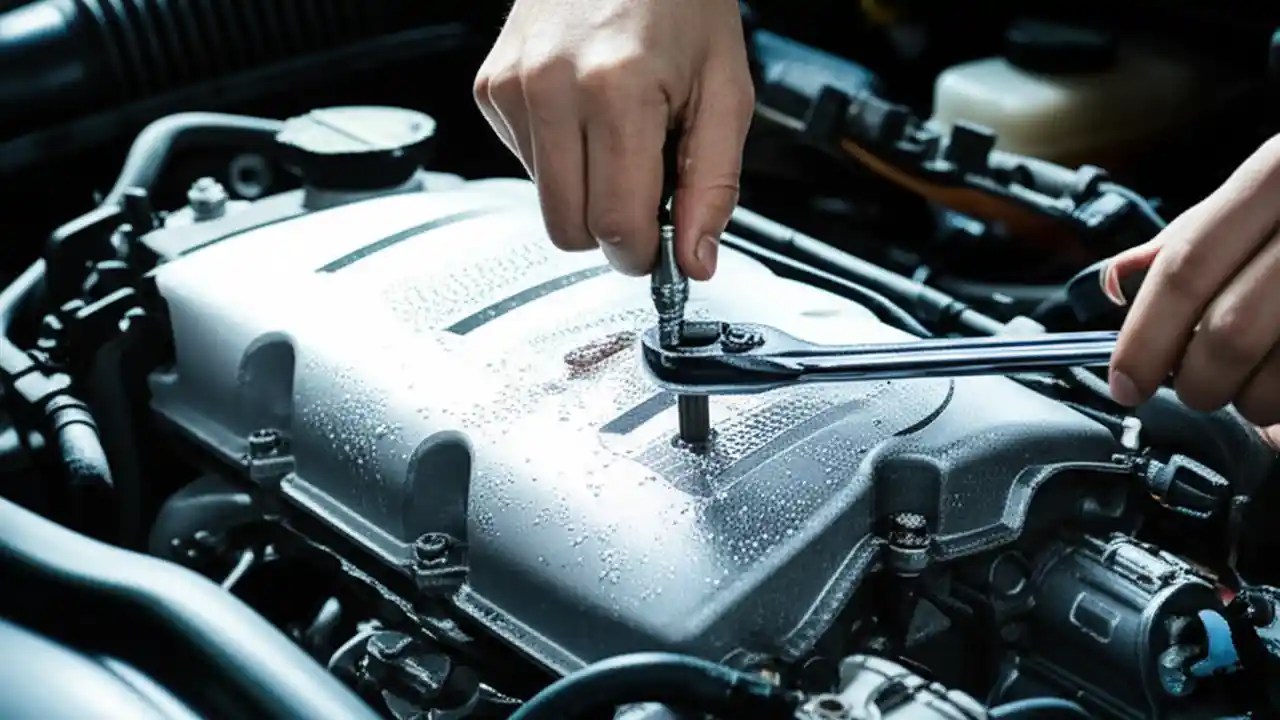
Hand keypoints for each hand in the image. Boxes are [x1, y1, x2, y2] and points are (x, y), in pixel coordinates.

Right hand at [472, 0, 753, 278]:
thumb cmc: (680, 3)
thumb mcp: (725, 90)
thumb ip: (713, 184)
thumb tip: (696, 260)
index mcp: (618, 89)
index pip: (616, 224)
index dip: (643, 254)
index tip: (660, 249)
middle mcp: (553, 87)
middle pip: (570, 228)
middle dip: (612, 231)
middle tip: (644, 193)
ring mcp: (513, 87)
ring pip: (546, 203)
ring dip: (586, 191)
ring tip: (618, 138)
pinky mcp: (490, 88)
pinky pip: (526, 167)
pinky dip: (561, 159)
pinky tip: (585, 116)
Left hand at [1104, 135, 1279, 446]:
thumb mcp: (1263, 184)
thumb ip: (1192, 234)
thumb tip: (1115, 282)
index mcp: (1278, 172)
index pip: (1186, 269)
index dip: (1143, 338)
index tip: (1124, 382)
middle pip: (1230, 331)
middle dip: (1197, 382)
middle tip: (1192, 389)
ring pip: (1279, 376)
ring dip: (1251, 401)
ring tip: (1249, 388)